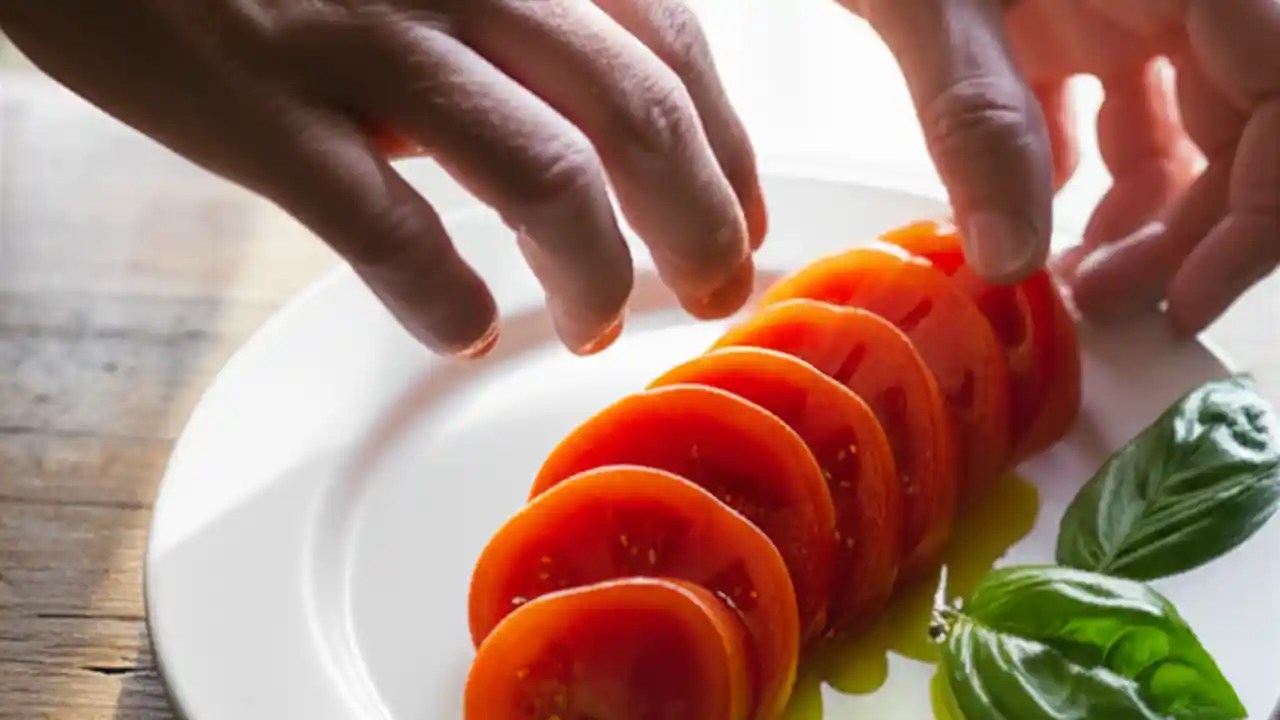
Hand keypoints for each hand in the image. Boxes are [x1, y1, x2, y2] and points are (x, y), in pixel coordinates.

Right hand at [0, 0, 765, 356]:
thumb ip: (514, 19)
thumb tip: (597, 122)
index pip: (673, 46)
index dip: (728, 152)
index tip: (741, 222)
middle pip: (638, 118)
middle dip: (699, 228)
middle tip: (709, 295)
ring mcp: (362, 41)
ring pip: (546, 178)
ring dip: (593, 274)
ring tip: (591, 326)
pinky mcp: (263, 110)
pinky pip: (392, 233)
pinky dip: (446, 301)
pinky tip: (463, 328)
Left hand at [846, 0, 1279, 334]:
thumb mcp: (929, 0)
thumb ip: (977, 118)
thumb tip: (1011, 258)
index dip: (1260, 213)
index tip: (1188, 296)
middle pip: (1251, 120)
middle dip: (1195, 228)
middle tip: (1107, 299)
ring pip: (1196, 118)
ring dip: (1149, 209)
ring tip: (1073, 276)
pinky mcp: (1089, 7)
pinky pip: (1131, 98)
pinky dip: (1097, 164)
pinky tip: (1040, 208)